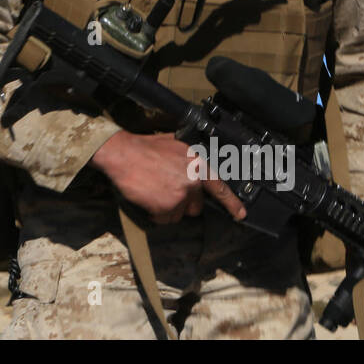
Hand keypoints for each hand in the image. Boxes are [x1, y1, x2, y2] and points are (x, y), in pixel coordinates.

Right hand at [91, 131, 246, 223]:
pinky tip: (148, 198)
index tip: (240, 214)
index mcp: (197, 164)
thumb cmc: (143, 148)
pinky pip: (164, 219)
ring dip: (167, 208)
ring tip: (153, 191)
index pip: (219, 187)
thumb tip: (194, 166)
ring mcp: (180, 195)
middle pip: (195, 207)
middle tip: (166, 190)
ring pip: (178, 214)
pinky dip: (156, 213)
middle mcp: (193, 180)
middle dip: (183, 203)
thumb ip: (188, 158)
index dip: (231, 203)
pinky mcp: (167, 207)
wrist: (123, 154)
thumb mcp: (173, 144)